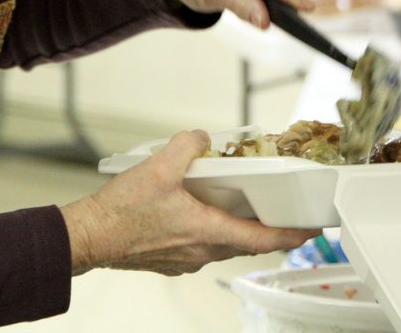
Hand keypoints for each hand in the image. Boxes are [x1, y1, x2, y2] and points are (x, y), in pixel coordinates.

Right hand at [59, 130, 317, 275]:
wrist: (90, 237)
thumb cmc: (120, 213)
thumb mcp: (158, 167)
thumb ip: (187, 146)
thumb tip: (201, 139)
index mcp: (206, 231)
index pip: (262, 239)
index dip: (291, 235)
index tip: (311, 231)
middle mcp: (201, 251)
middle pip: (246, 243)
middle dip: (266, 230)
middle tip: (281, 214)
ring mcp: (186, 259)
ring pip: (223, 245)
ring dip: (235, 229)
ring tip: (238, 207)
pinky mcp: (171, 260)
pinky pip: (201, 246)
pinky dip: (209, 231)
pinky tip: (197, 212)